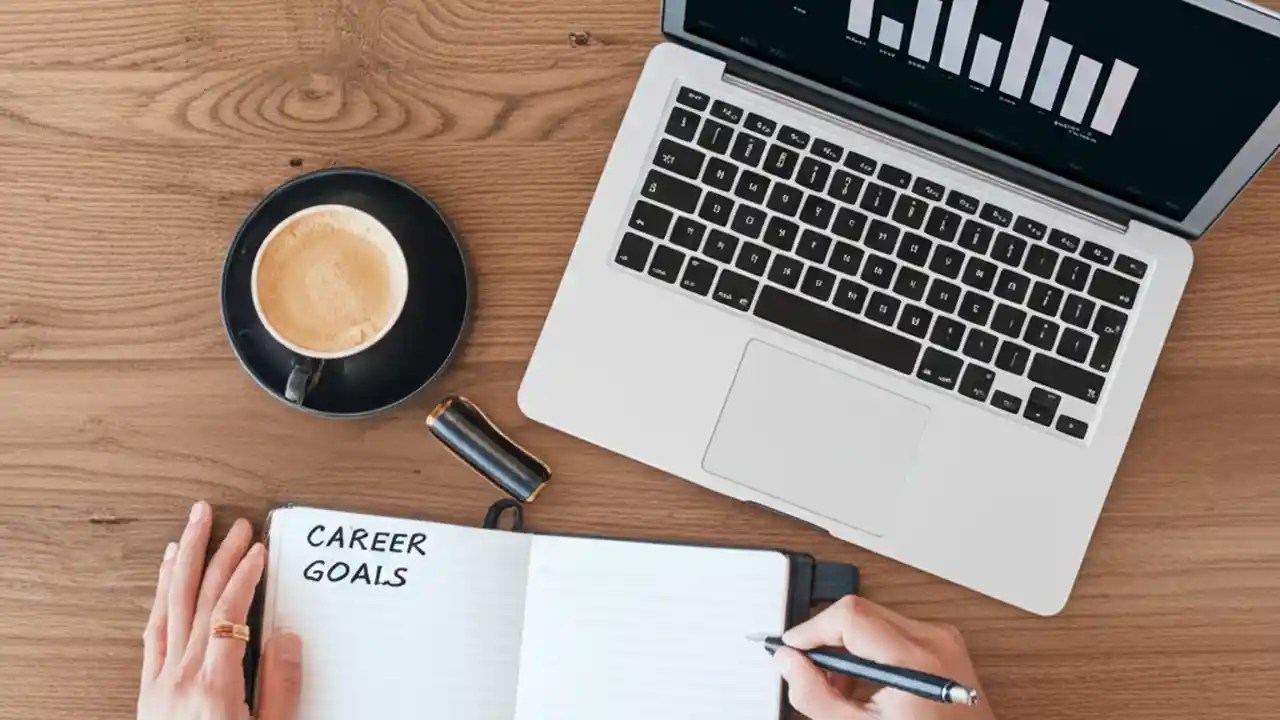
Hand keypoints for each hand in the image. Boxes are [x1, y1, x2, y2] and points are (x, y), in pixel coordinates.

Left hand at [138, 501, 302, 719]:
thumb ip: (280, 687)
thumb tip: (285, 637)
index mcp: (214, 686)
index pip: (228, 612)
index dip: (243, 575)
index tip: (256, 549)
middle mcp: (180, 678)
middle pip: (196, 600)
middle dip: (214, 554)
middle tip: (229, 523)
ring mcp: (159, 684)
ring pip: (168, 608)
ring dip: (180, 565)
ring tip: (190, 531)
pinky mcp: (149, 694)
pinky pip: (152, 633)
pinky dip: (159, 601)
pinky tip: (165, 584)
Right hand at [774, 596, 995, 719]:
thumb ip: (816, 696)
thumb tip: (789, 662)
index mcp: (916, 659)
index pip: (849, 616)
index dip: (811, 629)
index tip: (791, 647)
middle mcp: (933, 638)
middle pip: (860, 612)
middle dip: (827, 639)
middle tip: (808, 669)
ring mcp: (942, 638)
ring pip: (874, 620)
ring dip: (848, 647)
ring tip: (840, 688)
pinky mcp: (943, 643)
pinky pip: (894, 631)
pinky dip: (870, 652)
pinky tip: (864, 685)